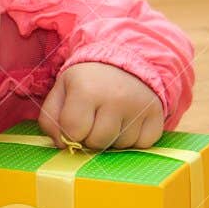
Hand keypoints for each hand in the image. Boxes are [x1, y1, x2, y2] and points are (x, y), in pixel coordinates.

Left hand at [38, 62, 164, 150]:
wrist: (124, 61)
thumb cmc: (87, 82)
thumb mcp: (61, 91)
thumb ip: (50, 118)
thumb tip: (62, 144)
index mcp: (87, 89)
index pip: (72, 132)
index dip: (70, 132)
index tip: (74, 121)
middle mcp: (116, 97)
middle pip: (97, 142)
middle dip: (90, 137)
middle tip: (93, 120)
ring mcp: (139, 107)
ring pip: (120, 146)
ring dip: (112, 139)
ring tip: (110, 118)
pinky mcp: (157, 115)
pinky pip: (142, 144)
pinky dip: (133, 140)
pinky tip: (127, 122)